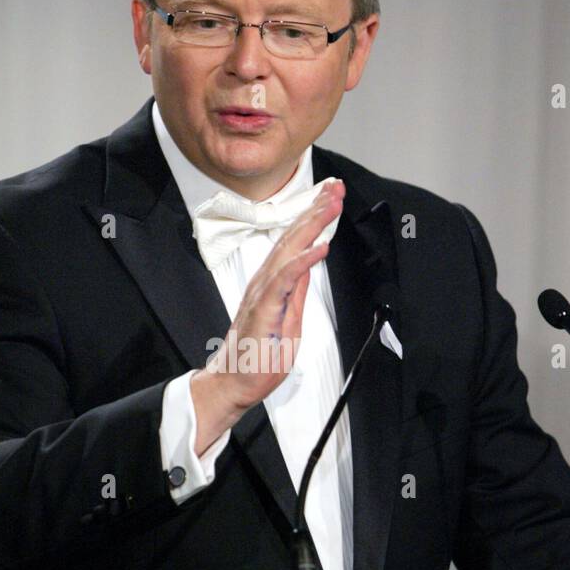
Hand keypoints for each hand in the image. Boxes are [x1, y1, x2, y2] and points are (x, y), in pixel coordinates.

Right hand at [191, 179, 344, 451]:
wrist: (233, 382)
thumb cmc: (258, 356)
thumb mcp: (289, 320)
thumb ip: (297, 291)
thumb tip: (309, 266)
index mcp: (273, 283)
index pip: (295, 242)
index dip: (314, 218)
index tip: (332, 197)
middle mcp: (266, 281)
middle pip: (293, 237)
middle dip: (316, 210)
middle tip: (336, 187)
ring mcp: (263, 293)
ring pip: (289, 250)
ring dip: (312, 226)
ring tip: (331, 204)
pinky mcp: (264, 309)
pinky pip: (286, 281)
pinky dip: (303, 261)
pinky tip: (320, 247)